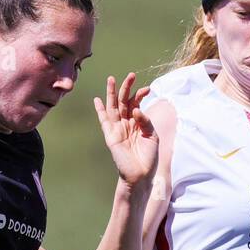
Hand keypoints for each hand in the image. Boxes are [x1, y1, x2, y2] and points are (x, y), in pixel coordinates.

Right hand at [93, 73, 157, 187]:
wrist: (141, 175)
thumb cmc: (148, 157)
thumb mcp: (152, 135)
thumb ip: (145, 121)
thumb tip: (136, 109)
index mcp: (138, 122)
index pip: (136, 103)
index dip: (140, 95)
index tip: (147, 88)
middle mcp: (127, 123)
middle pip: (124, 101)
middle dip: (127, 88)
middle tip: (131, 75)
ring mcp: (118, 129)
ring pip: (113, 107)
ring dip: (112, 94)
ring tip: (111, 79)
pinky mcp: (111, 136)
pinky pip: (104, 121)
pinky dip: (100, 111)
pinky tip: (97, 100)